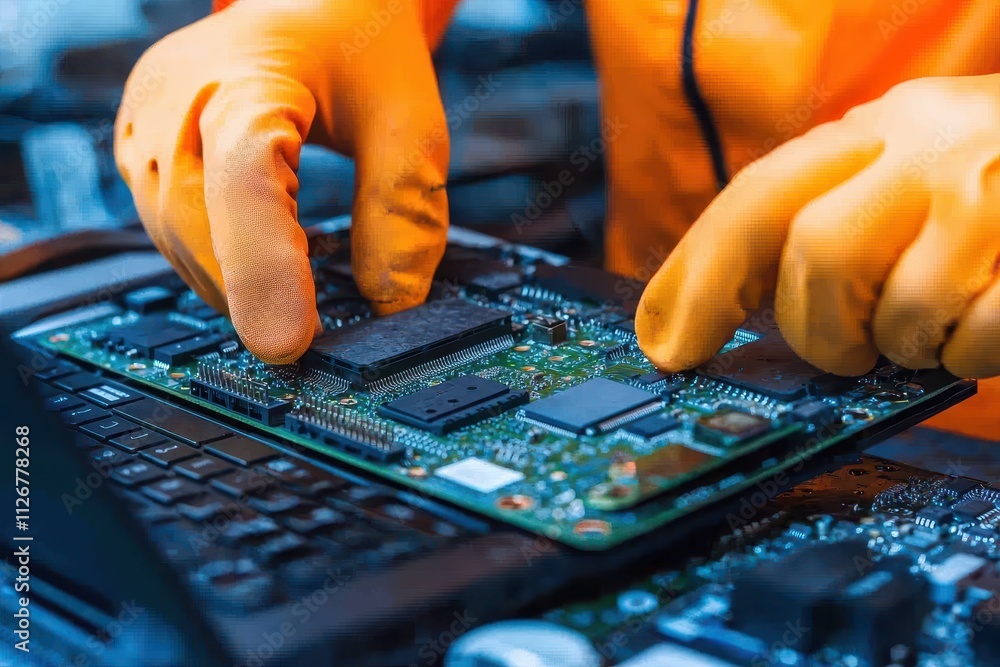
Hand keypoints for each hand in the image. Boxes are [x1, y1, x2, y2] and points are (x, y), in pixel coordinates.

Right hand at [115, 0, 451, 363]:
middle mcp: (179, 92)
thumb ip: (404, 206)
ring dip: (229, 282)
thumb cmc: (359, 46)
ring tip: (286, 301)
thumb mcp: (409, 118)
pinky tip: (254, 270)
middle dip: (248, 289)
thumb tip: (392, 303)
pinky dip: (212, 259)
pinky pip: (165, 221)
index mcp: (252, 73)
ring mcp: (148, 116)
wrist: (311, 1)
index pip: (244, 179)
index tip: (292, 343)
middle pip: (195, 218)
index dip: (264, 268)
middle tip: (303, 342)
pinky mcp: (142, 141)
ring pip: (172, 231)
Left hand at [636, 74, 999, 377]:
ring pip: (893, 308)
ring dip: (898, 347)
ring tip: (929, 330)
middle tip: (846, 347)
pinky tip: (979, 331)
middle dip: (816, 327)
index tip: (667, 345)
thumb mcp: (903, 179)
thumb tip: (703, 311)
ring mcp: (993, 196)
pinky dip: (963, 358)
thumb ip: (825, 221)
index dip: (698, 277)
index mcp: (879, 130)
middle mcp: (932, 146)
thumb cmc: (993, 194)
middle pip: (815, 254)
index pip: (759, 197)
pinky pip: (970, 341)